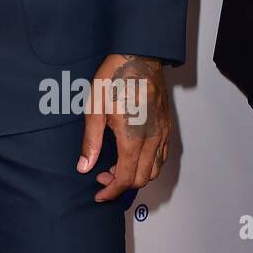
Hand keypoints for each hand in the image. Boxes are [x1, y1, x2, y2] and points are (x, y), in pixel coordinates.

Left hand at [77, 53, 170, 202]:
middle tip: (101, 177)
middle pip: (142, 179)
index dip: (111, 191)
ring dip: (136, 176)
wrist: (139, 57)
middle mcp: (153, 140)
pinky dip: (148, 165)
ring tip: (115, 167)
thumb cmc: (114, 78)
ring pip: (155, 170)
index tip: (99, 194)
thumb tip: (84, 167)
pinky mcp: (167, 127)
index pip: (125, 178)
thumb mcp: (94, 109)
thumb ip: (91, 141)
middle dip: (121, 185)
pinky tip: (132, 157)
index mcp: (133, 139)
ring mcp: (163, 134)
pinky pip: (162, 156)